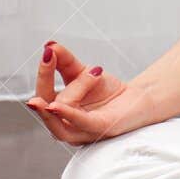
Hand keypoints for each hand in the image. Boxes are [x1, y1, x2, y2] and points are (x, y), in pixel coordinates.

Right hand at [26, 41, 151, 145]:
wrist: (138, 100)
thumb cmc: (108, 91)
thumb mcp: (84, 72)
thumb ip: (66, 61)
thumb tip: (50, 46)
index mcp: (60, 111)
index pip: (44, 94)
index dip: (43, 73)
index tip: (47, 51)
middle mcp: (67, 125)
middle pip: (49, 106)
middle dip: (47, 80)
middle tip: (50, 57)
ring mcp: (83, 131)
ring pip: (61, 122)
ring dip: (52, 108)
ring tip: (41, 100)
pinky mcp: (101, 129)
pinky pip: (82, 123)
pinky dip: (68, 115)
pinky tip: (57, 106)